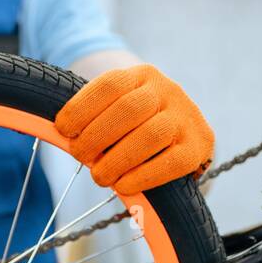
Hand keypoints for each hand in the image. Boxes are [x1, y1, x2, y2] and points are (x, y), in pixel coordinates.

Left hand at [55, 64, 213, 194]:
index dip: (82, 107)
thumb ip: (93, 118)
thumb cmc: (136, 126)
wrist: (182, 137)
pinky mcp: (199, 146)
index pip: (110, 84)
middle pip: (129, 109)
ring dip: (118, 160)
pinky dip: (143, 176)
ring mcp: (186, 118)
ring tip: (100, 177)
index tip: (63, 130)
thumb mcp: (116, 110)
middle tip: (81, 157)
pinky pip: (172, 163)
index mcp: (141, 76)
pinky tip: (124, 186)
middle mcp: (167, 91)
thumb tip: (62, 135)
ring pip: (151, 135)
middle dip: (97, 136)